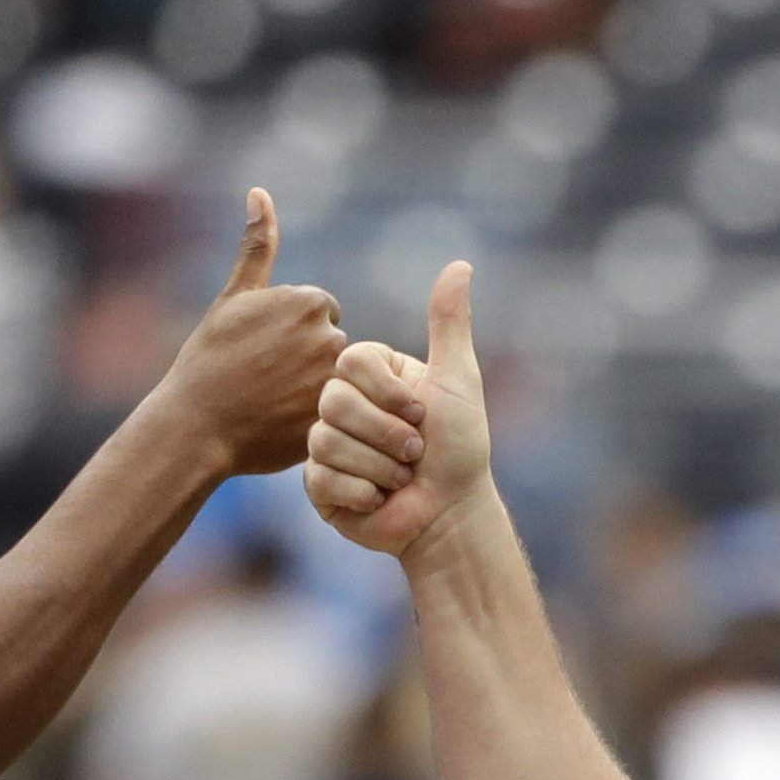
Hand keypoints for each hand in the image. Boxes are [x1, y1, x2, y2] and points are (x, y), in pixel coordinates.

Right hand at [150, 188, 347, 477]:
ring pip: (334, 376)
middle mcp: (329, 336)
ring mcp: (332, 379)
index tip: (265, 348)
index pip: (319, 312)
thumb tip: (260, 192)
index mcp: (309, 302)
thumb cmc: (210, 360)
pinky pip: (335, 410)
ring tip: (273, 400)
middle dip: (305, 357)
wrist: (196, 426)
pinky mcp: (332, 417)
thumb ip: (257, 246)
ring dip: (311, 385)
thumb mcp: (233, 298)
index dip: (291, 331)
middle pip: (330, 342)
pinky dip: (313, 414)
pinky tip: (283, 422)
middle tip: (267, 377)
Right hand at [305, 260, 487, 559]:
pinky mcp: (318, 486)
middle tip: (414, 453)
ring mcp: (326, 446)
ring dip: (378, 467)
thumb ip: (449, 323)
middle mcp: (343, 406)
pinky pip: (321, 478)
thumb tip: (460, 265)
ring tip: (401, 480)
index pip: (350, 361)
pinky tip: (380, 500)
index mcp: (370, 377)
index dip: (387, 392)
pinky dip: (361, 493)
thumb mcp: (457, 379)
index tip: (421, 413)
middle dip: (385, 434)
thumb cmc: (460, 448)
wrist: (450, 514)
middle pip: (332, 401)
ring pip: (325, 441)